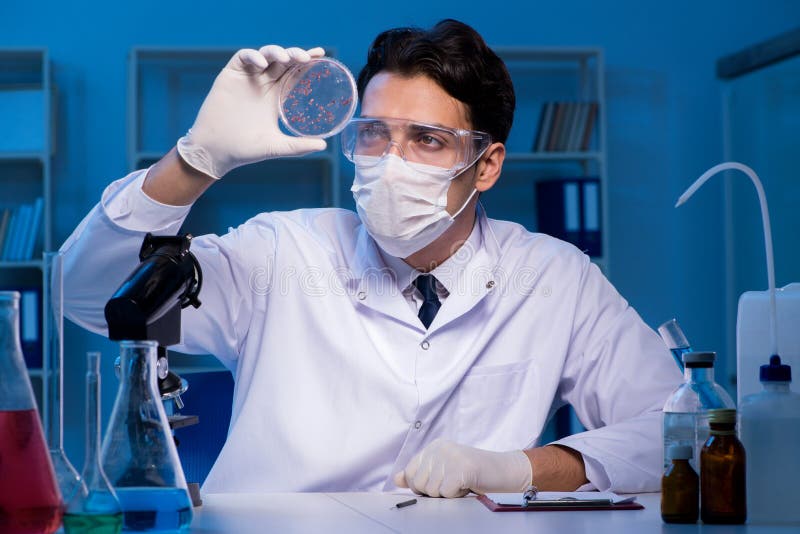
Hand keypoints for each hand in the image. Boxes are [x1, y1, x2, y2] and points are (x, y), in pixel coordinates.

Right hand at [177, 45, 327, 178]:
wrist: (216, 151)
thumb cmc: (245, 150)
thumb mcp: (276, 146)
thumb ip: (298, 146)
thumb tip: (324, 145)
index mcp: (275, 96)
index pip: (294, 73)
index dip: (307, 63)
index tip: (321, 56)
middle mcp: (263, 84)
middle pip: (283, 61)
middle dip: (296, 54)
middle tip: (307, 57)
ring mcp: (246, 79)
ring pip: (265, 55)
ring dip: (277, 52)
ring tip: (286, 58)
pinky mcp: (230, 76)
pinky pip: (243, 58)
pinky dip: (253, 56)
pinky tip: (262, 64)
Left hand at [393, 438, 531, 497]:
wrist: (503, 471)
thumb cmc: (473, 473)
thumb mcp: (443, 471)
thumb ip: (420, 473)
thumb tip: (397, 478)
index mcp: (433, 447)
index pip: (411, 472)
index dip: (423, 485)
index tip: (441, 482)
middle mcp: (439, 448)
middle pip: (419, 483)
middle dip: (436, 491)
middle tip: (454, 482)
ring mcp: (450, 456)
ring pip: (432, 491)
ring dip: (448, 493)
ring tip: (462, 482)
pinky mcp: (461, 468)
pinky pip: (446, 493)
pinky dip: (457, 495)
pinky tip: (468, 485)